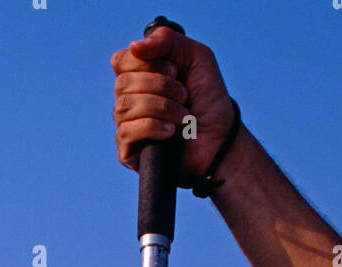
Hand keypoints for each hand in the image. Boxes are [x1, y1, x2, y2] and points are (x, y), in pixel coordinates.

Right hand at [111, 27, 234, 186]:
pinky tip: (170, 132)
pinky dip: (151, 127)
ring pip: (124, 107)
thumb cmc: (209, 100)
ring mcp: (127, 126)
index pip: (120, 61)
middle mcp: (129, 100)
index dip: (145, 63)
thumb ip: (167, 39)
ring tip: (184, 116)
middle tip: (185, 96)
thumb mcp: (196, 56)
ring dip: (160, 107)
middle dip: (160, 87)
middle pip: (123, 84)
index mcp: (138, 77)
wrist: (221, 140)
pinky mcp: (128, 152)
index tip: (174, 70)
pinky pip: (125, 132)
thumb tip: (134, 46)